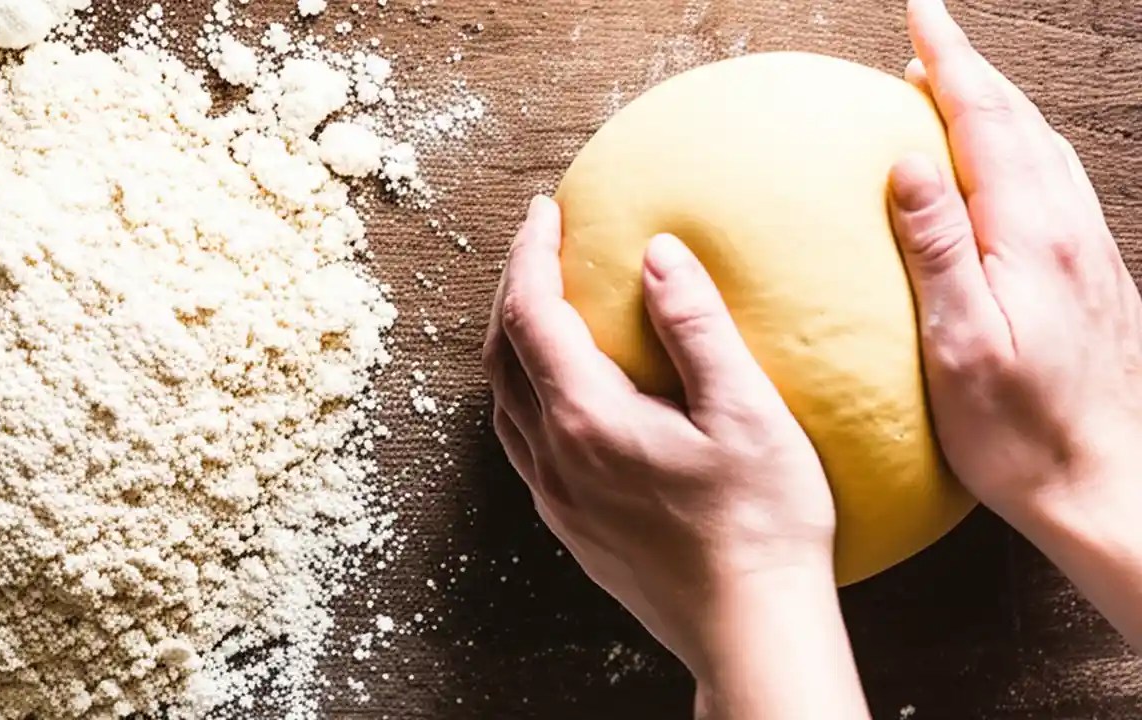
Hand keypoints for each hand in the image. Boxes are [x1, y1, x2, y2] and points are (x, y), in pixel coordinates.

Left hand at [484, 197, 866, 715]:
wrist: (750, 629)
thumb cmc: (763, 523)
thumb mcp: (746, 413)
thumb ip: (696, 326)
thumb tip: (657, 253)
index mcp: (588, 419)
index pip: (531, 314)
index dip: (530, 253)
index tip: (545, 210)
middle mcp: (554, 456)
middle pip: (501, 351)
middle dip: (512, 286)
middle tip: (538, 241)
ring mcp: (555, 495)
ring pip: (503, 399)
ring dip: (511, 339)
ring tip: (541, 300)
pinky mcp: (568, 523)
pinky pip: (521, 438)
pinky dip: (525, 389)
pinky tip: (560, 384)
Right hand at [891, 0, 1141, 646]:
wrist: (1106, 486)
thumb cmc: (1020, 434)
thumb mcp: (961, 346)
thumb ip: (938, 250)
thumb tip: (910, 163)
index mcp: (1034, 240)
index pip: (987, 124)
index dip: (952, 62)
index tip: (923, 14)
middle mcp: (1069, 233)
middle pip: (1021, 124)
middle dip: (973, 69)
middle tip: (930, 35)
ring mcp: (1087, 254)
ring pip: (1044, 150)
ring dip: (999, 106)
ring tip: (955, 87)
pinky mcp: (1091, 279)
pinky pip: (1054, 185)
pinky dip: (1020, 150)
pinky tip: (1002, 167)